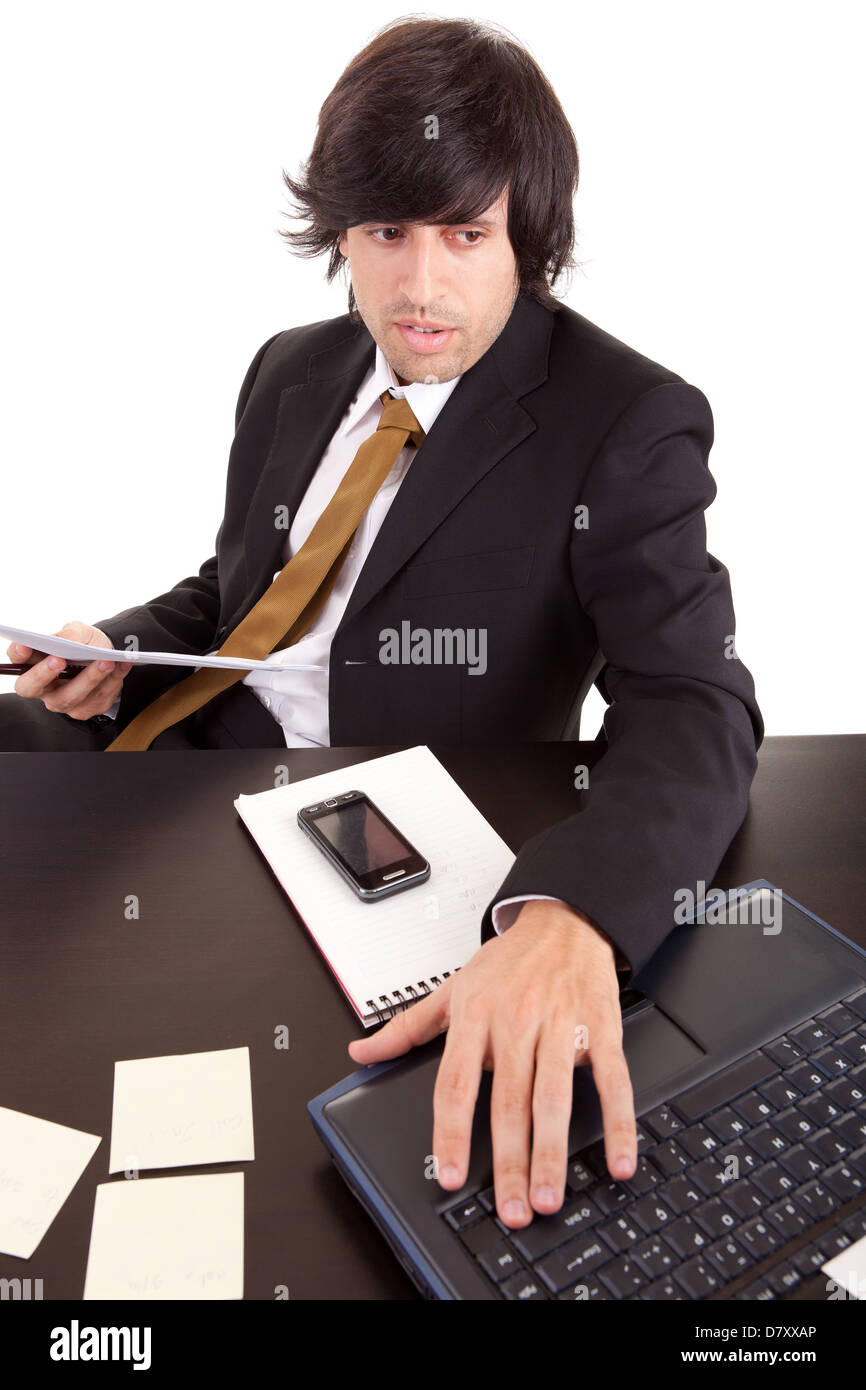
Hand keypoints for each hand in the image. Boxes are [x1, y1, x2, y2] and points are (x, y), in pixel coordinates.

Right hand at [9, 621, 131, 718]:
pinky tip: (121, 665)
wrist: (108, 656)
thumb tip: (68, 642)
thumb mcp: (78, 632)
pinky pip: (98, 698)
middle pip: (33, 687)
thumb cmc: (85, 644)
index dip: (18, 654)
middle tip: (58, 660)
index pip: (16, 662)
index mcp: (33, 665)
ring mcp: (63, 701)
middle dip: (44, 674)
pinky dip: (113, 681)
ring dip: (89, 678)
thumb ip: (70, 634)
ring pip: (71, 696)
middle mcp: (44, 687)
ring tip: (105, 662)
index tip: (25, 645)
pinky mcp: (86, 709)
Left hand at [348, 899, 636, 1228]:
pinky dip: (618, 1123)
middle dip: (509, 1162)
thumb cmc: (508, 962)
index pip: (455, 1084)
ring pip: (554, 1098)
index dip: (450, 1133)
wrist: (564, 921)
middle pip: (509, 1103)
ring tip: (550, 1196)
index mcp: (475, 1015)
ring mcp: (560, 1025)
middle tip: (512, 1211)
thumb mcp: (451, 987)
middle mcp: (516, 1021)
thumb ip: (406, 1027)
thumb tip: (362, 1052)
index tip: (449, 1175)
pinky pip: (611, 1080)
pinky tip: (618, 1160)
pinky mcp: (601, 1028)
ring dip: (553, 1153)